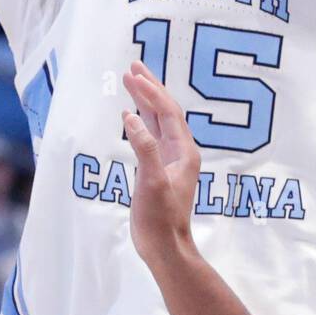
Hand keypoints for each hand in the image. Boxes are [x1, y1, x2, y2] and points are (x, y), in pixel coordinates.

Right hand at [122, 61, 200, 265]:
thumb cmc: (160, 218)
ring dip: (145, 101)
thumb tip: (132, 116)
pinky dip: (141, 121)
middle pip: (166, 111)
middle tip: (134, 66)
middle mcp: (181, 151)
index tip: (133, 74)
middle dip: (150, 88)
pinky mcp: (158, 169)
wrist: (165, 247)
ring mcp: (170, 160)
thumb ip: (144, 147)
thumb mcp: (151, 181)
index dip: (151, 91)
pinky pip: (151, 136)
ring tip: (131, 81)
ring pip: (158, 122)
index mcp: (184, 151)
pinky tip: (131, 115)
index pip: (168, 112)